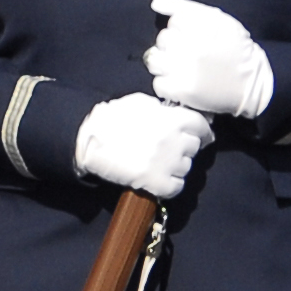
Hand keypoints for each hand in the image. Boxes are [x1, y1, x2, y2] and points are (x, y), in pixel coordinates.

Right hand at [75, 92, 210, 197]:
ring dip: (175, 166)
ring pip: (186, 168)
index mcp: (172, 119)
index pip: (202, 127)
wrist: (89, 140)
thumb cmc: (112, 118)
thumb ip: (165, 109)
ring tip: (158, 162)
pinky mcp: (155, 182)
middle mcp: (173, 141)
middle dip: (184, 147)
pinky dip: (169, 185)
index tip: (200, 136)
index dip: (201, 132)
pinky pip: (175, 187)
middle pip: (194, 147)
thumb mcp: (142, 103)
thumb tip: (180, 113)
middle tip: (169, 148)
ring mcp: (166, 163)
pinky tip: (157, 178)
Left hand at [145, 0, 272, 117]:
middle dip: (175, 43)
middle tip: (194, 52)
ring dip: (165, 62)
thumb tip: (155, 1)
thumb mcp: (216, 19)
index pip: (175, 19)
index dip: (185, 27)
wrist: (251, 82)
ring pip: (154, 59)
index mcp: (202, 25)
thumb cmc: (234, 48)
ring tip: (183, 67)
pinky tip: (184, 81)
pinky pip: (158, 83)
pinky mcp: (180, 90)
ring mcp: (184, 69)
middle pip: (163, 38)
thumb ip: (183, 6)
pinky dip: (168, 83)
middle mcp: (191, 45)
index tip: (198, 35)